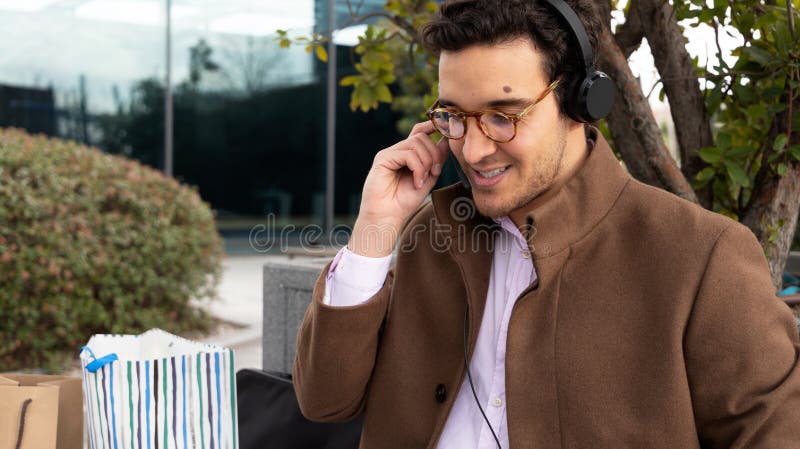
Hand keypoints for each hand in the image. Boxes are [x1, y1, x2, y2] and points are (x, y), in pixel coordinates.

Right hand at [348, 121, 449, 256]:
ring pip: (416, 143)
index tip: (449, 128)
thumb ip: (437, 160)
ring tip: (422, 181)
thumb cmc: (404, 201)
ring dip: (426, 163)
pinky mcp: (383, 158)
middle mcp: (397, 150)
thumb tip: (448, 139)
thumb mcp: (428, 178)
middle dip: (434, 154)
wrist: (387, 217)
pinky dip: (417, 168)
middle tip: (434, 173)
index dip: (434, 126)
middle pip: (422, 137)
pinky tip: (416, 182)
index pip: (421, 131)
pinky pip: (408, 154)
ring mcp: (389, 153)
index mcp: (407, 154)